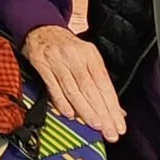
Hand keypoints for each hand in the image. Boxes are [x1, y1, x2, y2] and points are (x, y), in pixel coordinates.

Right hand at [22, 24, 126, 140]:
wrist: (40, 28)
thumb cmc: (66, 47)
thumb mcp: (86, 58)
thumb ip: (100, 84)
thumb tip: (117, 111)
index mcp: (89, 54)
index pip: (104, 84)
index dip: (113, 107)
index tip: (119, 125)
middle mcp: (75, 56)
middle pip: (91, 89)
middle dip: (102, 113)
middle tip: (110, 132)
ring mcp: (57, 59)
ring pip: (73, 89)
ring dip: (85, 110)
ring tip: (95, 126)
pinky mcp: (41, 63)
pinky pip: (53, 85)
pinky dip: (61, 101)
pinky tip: (70, 114)